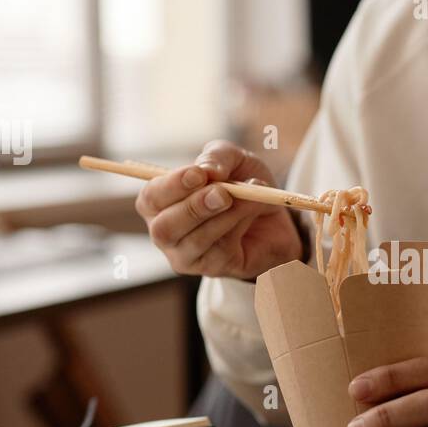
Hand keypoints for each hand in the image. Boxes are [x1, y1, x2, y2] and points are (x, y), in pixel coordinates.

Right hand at [135, 140, 303, 279]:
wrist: (276, 215)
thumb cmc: (243, 184)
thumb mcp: (233, 160)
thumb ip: (217, 157)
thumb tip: (208, 171)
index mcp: (159, 203)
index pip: (151, 198)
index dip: (171, 186)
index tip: (198, 174)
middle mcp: (165, 232)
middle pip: (165, 228)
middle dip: (194, 208)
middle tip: (222, 193)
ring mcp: (186, 255)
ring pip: (197, 240)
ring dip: (226, 215)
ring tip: (250, 196)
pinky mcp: (212, 269)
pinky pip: (222, 249)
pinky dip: (241, 224)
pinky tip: (255, 210)